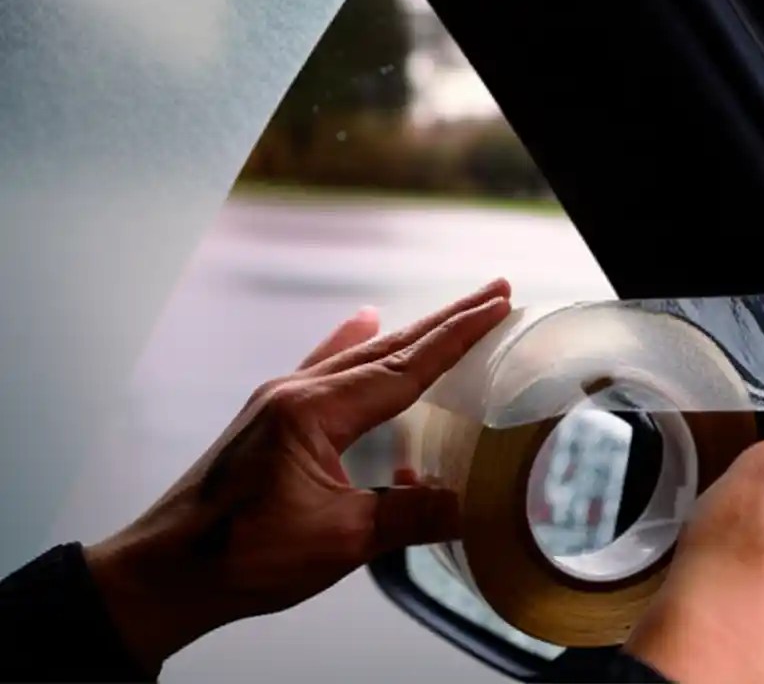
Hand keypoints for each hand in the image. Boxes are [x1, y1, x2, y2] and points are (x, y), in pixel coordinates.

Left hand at [85, 279, 511, 673]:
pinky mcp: (270, 421)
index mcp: (313, 411)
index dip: (458, 337)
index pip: (405, 366)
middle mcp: (295, 393)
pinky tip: (362, 325)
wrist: (163, 573)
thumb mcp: (340, 540)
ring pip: (360, 356)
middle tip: (494, 293)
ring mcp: (279, 403)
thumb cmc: (239, 556)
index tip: (498, 306)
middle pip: (387, 347)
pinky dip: (354, 345)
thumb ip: (410, 517)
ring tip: (449, 314)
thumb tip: (473, 505)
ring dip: (411, 335)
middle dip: (446, 321)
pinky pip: (325, 368)